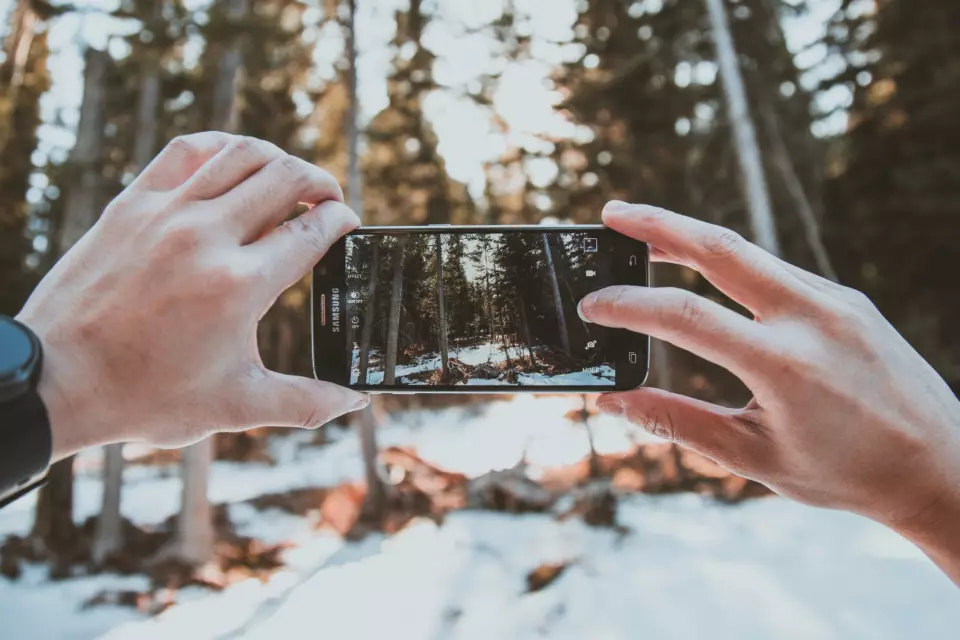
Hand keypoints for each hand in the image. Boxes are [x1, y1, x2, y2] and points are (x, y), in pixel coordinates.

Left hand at [17, 132, 367, 456]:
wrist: (59, 380)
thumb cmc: (147, 396)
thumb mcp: (236, 406)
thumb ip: (304, 402)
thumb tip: (354, 401)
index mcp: (240, 286)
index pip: (311, 231)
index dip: (341, 221)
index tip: (348, 224)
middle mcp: (207, 238)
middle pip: (286, 179)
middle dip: (321, 184)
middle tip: (328, 199)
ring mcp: (166, 213)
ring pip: (242, 154)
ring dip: (279, 160)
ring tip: (290, 180)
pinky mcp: (133, 203)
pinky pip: (188, 150)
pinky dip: (223, 146)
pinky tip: (235, 161)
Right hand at [579, 202, 959, 579]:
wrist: (942, 467)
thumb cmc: (847, 474)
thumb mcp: (753, 457)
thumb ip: (677, 423)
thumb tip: (612, 401)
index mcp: (784, 364)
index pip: (685, 317)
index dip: (629, 305)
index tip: (592, 305)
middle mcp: (812, 316)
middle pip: (720, 247)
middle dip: (658, 224)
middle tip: (611, 214)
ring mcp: (836, 300)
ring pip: (750, 252)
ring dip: (693, 240)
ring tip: (647, 238)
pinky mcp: (848, 299)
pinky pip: (778, 271)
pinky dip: (733, 264)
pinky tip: (710, 276)